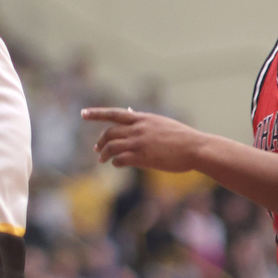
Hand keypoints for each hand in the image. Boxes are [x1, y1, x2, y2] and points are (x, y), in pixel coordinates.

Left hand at [82, 106, 202, 171]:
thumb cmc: (181, 137)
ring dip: (104, 154)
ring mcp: (140, 143)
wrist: (195, 148)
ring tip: (102, 159)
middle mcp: (138, 129)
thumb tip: (130, 113)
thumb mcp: (160, 122)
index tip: (83, 114)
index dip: (96, 113)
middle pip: (109, 133)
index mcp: (143, 118)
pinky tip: (116, 165)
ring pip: (112, 147)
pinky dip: (115, 162)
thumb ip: (143, 120)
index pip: (114, 113)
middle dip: (100, 141)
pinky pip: (121, 160)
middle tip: (96, 148)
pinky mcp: (143, 158)